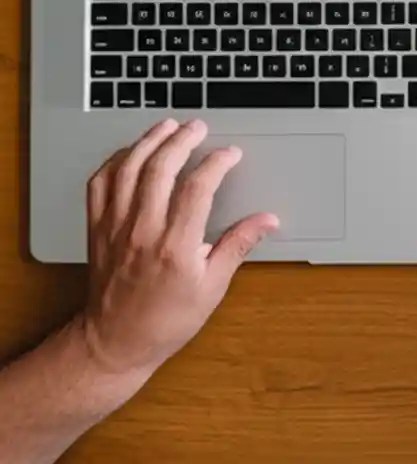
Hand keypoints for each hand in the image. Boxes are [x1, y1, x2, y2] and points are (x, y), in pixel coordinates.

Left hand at [75, 119, 277, 377]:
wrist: (115, 340)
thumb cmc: (167, 320)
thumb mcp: (213, 287)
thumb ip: (238, 246)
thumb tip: (268, 220)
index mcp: (176, 246)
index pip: (198, 188)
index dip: (217, 163)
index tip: (231, 154)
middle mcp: (142, 231)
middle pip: (160, 169)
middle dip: (181, 140)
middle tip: (198, 127)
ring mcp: (115, 227)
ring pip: (128, 169)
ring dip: (148, 142)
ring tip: (167, 126)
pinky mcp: (97, 228)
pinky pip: (100, 184)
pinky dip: (115, 161)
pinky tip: (131, 152)